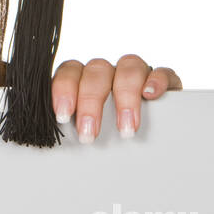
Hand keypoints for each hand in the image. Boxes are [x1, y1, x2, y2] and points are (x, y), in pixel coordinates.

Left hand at [51, 54, 181, 143]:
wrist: (150, 147)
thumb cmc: (105, 138)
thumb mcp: (83, 133)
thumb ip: (69, 130)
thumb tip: (49, 147)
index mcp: (84, 80)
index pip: (70, 71)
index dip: (64, 89)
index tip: (64, 115)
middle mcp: (109, 73)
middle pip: (98, 70)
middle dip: (91, 102)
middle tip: (90, 133)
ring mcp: (136, 74)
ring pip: (129, 67)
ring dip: (125, 97)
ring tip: (125, 129)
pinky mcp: (163, 81)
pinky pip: (161, 72)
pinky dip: (156, 81)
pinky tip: (150, 95)